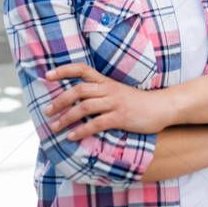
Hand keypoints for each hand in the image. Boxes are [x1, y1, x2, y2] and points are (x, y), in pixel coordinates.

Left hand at [44, 63, 171, 138]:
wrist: (161, 107)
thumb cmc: (137, 102)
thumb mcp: (117, 93)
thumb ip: (101, 94)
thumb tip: (78, 103)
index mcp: (106, 81)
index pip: (82, 70)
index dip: (64, 70)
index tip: (47, 75)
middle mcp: (109, 89)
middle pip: (79, 89)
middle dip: (60, 100)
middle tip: (46, 111)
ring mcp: (115, 103)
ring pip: (85, 106)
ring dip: (66, 117)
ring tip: (54, 127)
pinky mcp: (120, 117)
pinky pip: (97, 123)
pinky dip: (82, 130)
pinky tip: (72, 137)